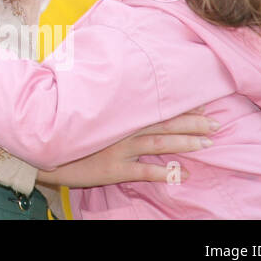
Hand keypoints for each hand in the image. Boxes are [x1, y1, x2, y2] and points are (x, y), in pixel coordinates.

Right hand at [35, 109, 219, 187]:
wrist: (44, 145)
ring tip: (207, 143)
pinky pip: (144, 172)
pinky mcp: (113, 169)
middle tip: (216, 123)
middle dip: (192, 123)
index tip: (202, 102)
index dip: (180, 105)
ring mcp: (119, 149)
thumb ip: (102, 98)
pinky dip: (164, 173)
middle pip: (164, 124)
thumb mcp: (83, 106)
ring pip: (159, 144)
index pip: (155, 106)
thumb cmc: (63, 122)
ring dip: (185, 143)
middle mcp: (122, 128)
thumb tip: (115, 86)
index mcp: (118, 112)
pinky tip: (183, 174)